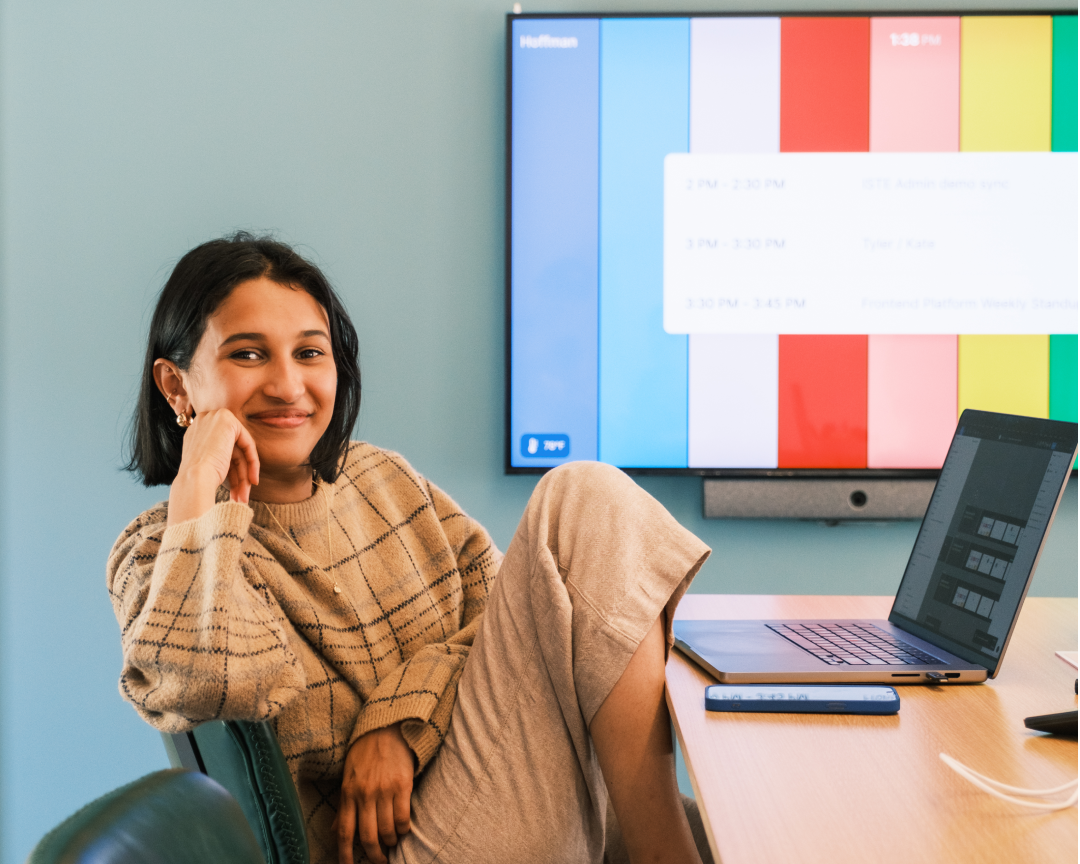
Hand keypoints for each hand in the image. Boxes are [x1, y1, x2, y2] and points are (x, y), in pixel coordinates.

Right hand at [167, 408, 259, 524]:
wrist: (193, 480)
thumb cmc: (196, 480)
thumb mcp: (206, 464)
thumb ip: (219, 456)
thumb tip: (237, 462)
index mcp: (195, 432)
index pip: (221, 449)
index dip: (230, 468)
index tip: (234, 489)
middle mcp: (203, 421)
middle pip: (231, 450)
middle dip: (239, 475)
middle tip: (241, 496)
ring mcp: (213, 418)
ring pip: (239, 451)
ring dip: (244, 476)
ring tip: (244, 497)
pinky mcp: (226, 420)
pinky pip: (247, 443)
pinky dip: (252, 463)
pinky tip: (252, 481)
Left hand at [334, 724, 414, 863]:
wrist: (387, 727)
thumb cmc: (365, 753)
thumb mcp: (348, 777)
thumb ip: (343, 805)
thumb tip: (334, 830)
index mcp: (348, 793)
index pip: (345, 832)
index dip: (345, 855)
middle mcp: (365, 794)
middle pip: (368, 836)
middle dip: (374, 855)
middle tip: (379, 860)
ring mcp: (384, 790)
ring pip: (387, 830)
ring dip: (390, 842)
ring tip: (392, 842)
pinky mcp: (402, 785)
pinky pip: (403, 817)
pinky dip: (403, 828)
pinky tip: (403, 828)